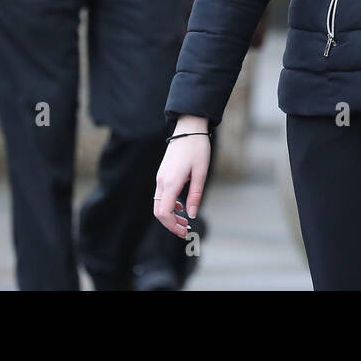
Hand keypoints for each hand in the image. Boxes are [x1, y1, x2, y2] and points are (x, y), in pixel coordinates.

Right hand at [154, 114, 210, 237]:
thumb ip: (196, 195)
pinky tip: (180, 207)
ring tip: (185, 222)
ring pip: (159, 204)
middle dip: (171, 224)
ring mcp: (160, 177)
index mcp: (171, 182)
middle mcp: (162, 181)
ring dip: (170, 216)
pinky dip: (169, 205)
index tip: (185, 232)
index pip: (164, 212)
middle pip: (158, 212)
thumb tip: (192, 214)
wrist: (188, 128)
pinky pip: (161, 195)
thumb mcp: (201, 172)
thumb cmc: (197, 148)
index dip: (173, 226)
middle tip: (185, 231)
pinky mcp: (162, 174)